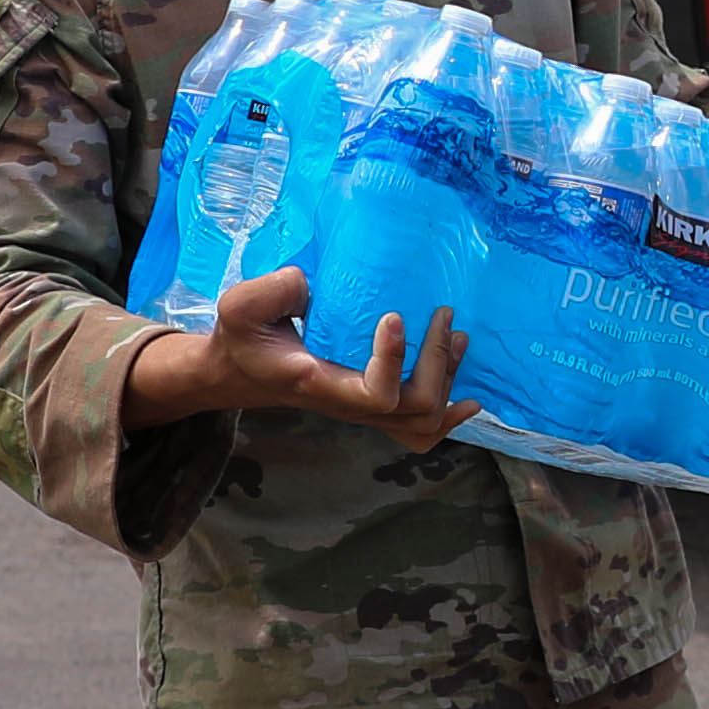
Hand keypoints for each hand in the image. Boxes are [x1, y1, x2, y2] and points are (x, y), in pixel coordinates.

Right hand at [123, 265, 467, 439]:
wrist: (240, 369)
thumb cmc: (243, 337)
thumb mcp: (240, 307)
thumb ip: (270, 291)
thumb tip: (310, 283)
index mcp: (320, 383)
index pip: (374, 394)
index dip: (394, 361)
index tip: (394, 316)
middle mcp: (349, 404)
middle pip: (414, 408)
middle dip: (436, 363)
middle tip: (442, 315)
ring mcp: (365, 408)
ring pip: (424, 419)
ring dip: (447, 379)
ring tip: (456, 337)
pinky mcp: (373, 402)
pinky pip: (420, 426)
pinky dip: (449, 414)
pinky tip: (468, 397)